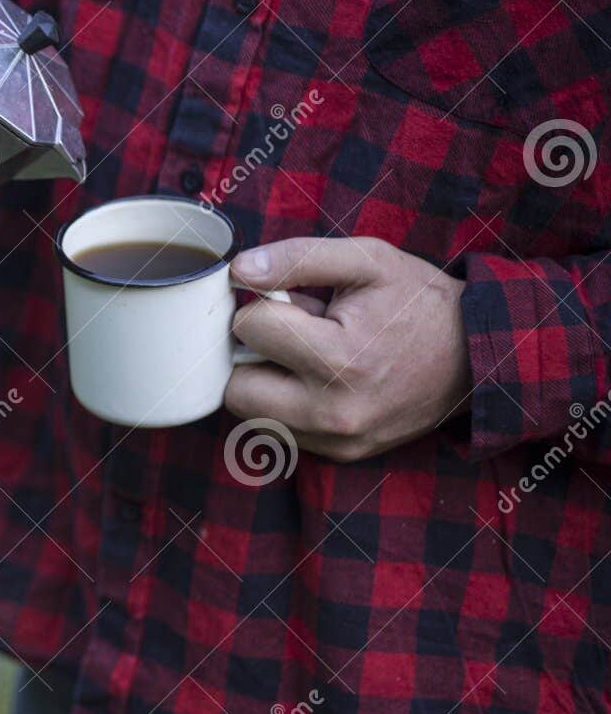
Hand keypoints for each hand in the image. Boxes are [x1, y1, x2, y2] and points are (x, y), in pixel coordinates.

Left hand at [224, 237, 472, 461]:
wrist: (476, 355)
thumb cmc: (418, 302)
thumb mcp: (369, 260)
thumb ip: (298, 258)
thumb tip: (239, 270)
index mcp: (339, 361)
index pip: (249, 329)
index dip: (263, 306)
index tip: (293, 301)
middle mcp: (333, 414)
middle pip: (236, 387)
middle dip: (252, 354)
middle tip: (292, 334)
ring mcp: (337, 441)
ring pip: (252, 414)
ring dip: (265, 382)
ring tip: (311, 358)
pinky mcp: (341, 455)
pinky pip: (280, 431)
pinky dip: (286, 406)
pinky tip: (320, 382)